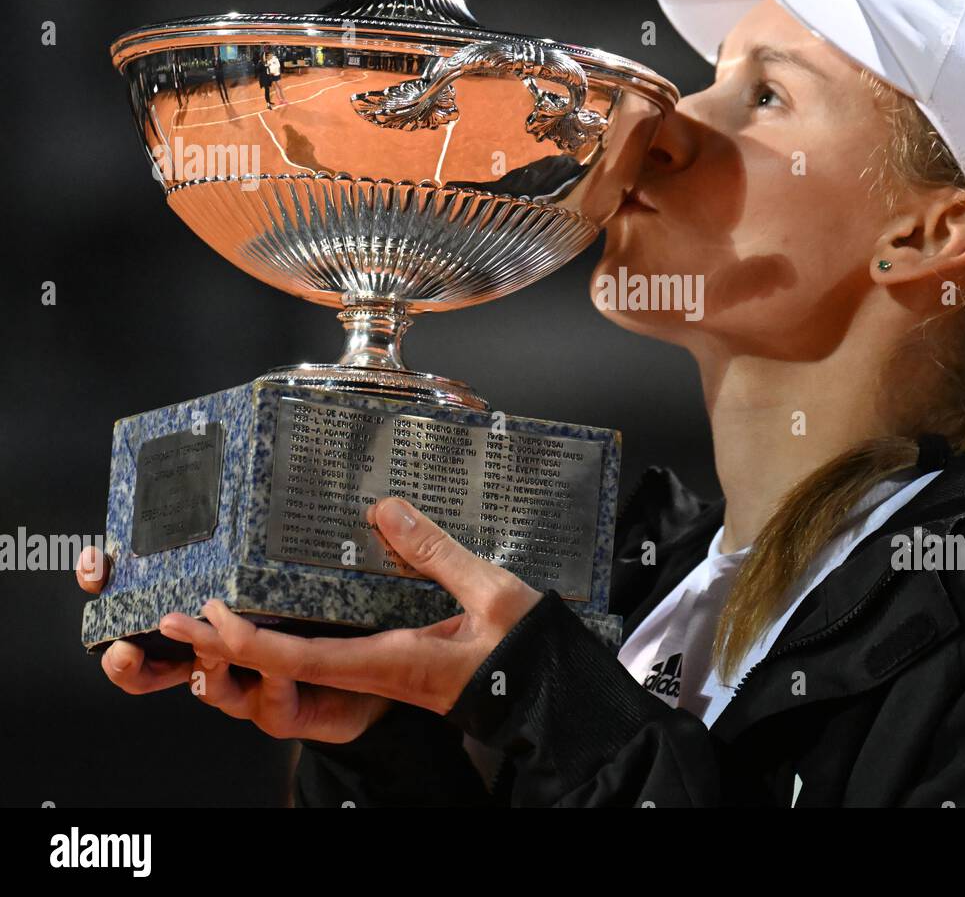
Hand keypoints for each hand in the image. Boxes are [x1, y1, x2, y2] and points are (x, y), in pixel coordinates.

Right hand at [76, 545, 391, 743]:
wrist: (393, 663)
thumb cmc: (345, 601)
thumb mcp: (316, 548)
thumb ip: (299, 517)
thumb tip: (281, 467)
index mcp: (222, 605)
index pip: (149, 596)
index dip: (113, 585)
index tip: (97, 562)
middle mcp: (226, 647)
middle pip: (156, 662)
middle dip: (129, 658)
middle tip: (120, 647)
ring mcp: (252, 682)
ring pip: (210, 683)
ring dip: (205, 663)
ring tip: (209, 640)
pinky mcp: (290, 708)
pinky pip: (273, 704)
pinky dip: (272, 688)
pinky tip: (279, 670)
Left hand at [158, 497, 543, 716]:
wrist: (549, 694)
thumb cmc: (526, 651)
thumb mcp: (489, 591)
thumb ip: (435, 552)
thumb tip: (383, 511)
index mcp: (391, 661)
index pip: (300, 659)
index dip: (248, 641)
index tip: (208, 614)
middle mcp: (377, 673)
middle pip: (283, 667)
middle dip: (226, 645)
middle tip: (173, 619)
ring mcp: (382, 673)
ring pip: (300, 665)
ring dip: (249, 644)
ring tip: (209, 615)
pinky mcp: (393, 663)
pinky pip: (326, 658)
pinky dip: (287, 641)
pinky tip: (278, 618)